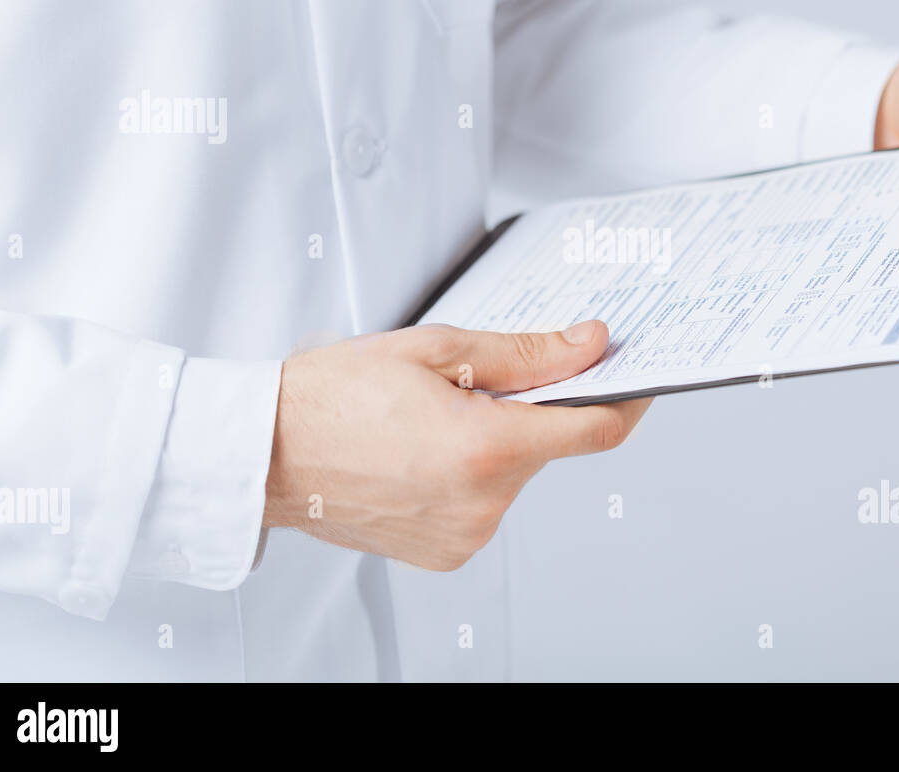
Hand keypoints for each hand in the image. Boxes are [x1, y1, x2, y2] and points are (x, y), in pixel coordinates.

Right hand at [264, 320, 649, 569]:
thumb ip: (527, 353)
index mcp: (488, 449)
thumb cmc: (333, 395)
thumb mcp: (438, 350)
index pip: (597, 428)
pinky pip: (483, 505)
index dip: (627, 397)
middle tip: (474, 381)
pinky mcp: (446, 554)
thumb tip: (591, 343)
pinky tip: (419, 453)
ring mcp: (465, 536)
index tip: (635, 376)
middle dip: (528, 409)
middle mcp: (484, 504)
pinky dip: (468, 475)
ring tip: (428, 419)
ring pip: (513, 476)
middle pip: (547, 447)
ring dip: (494, 443)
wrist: (262, 453)